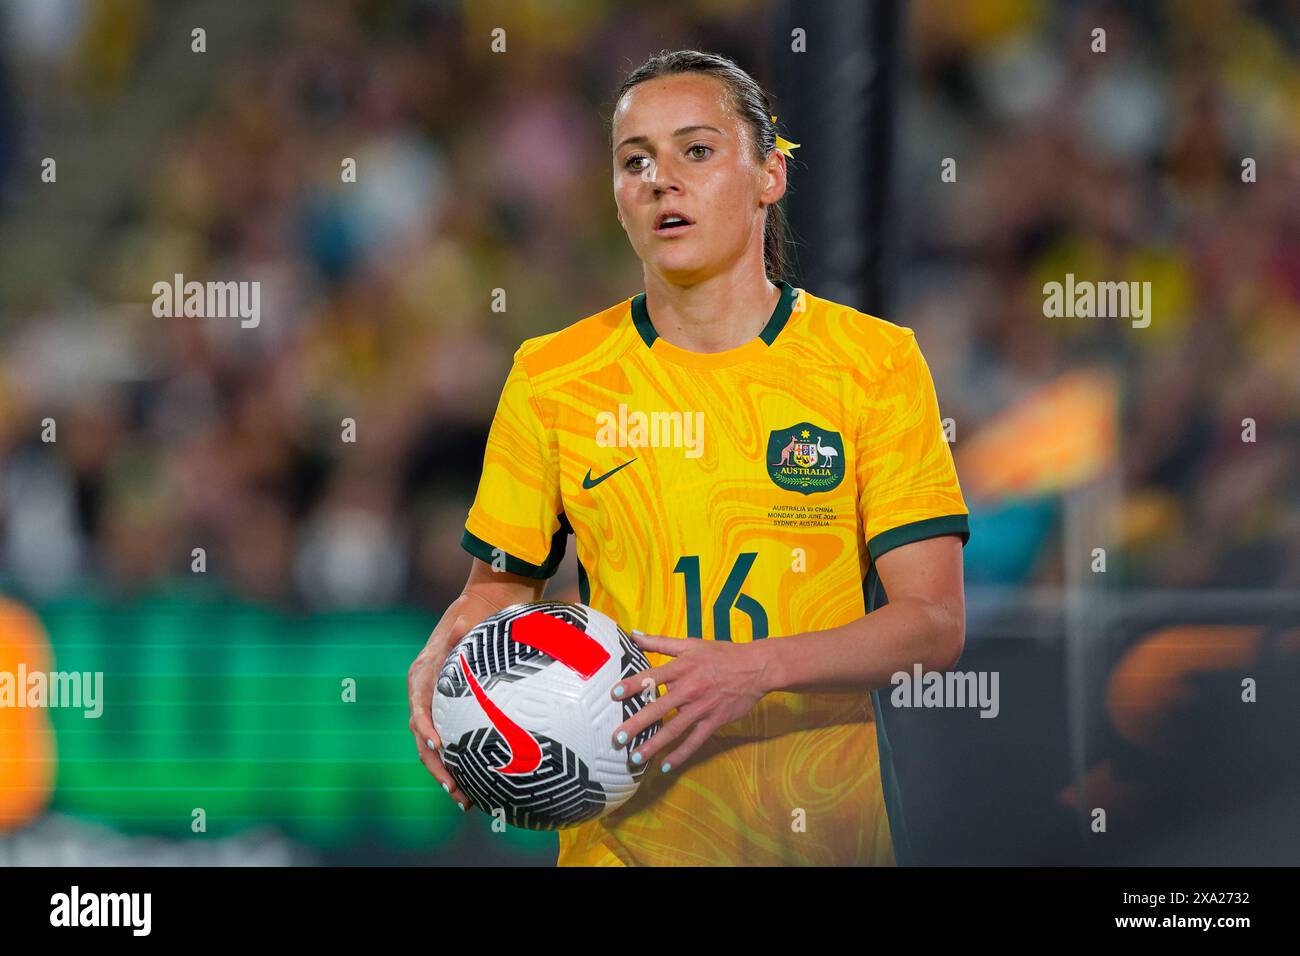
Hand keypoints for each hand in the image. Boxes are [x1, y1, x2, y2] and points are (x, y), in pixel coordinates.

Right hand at [408, 592, 502, 810]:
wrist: (475, 616)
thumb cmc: (471, 618)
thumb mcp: (464, 621)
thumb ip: (459, 630)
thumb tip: (462, 621)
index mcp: (421, 678)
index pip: (418, 708)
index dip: (425, 728)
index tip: (437, 744)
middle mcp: (423, 698)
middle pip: (423, 740)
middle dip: (437, 766)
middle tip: (453, 788)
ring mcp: (435, 710)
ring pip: (435, 751)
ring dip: (447, 776)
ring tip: (465, 800)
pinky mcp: (449, 717)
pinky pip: (452, 747)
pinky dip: (461, 767)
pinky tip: (478, 791)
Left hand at [610, 632, 772, 773]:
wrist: (755, 667)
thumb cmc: (721, 654)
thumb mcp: (690, 644)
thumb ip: (660, 642)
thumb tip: (633, 634)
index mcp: (682, 668)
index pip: (652, 676)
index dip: (633, 684)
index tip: (614, 694)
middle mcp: (689, 689)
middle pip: (659, 708)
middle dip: (637, 724)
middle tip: (617, 738)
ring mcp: (702, 708)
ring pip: (674, 729)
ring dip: (654, 745)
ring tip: (636, 758)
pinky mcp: (714, 722)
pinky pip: (694, 741)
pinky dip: (680, 755)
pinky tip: (665, 767)